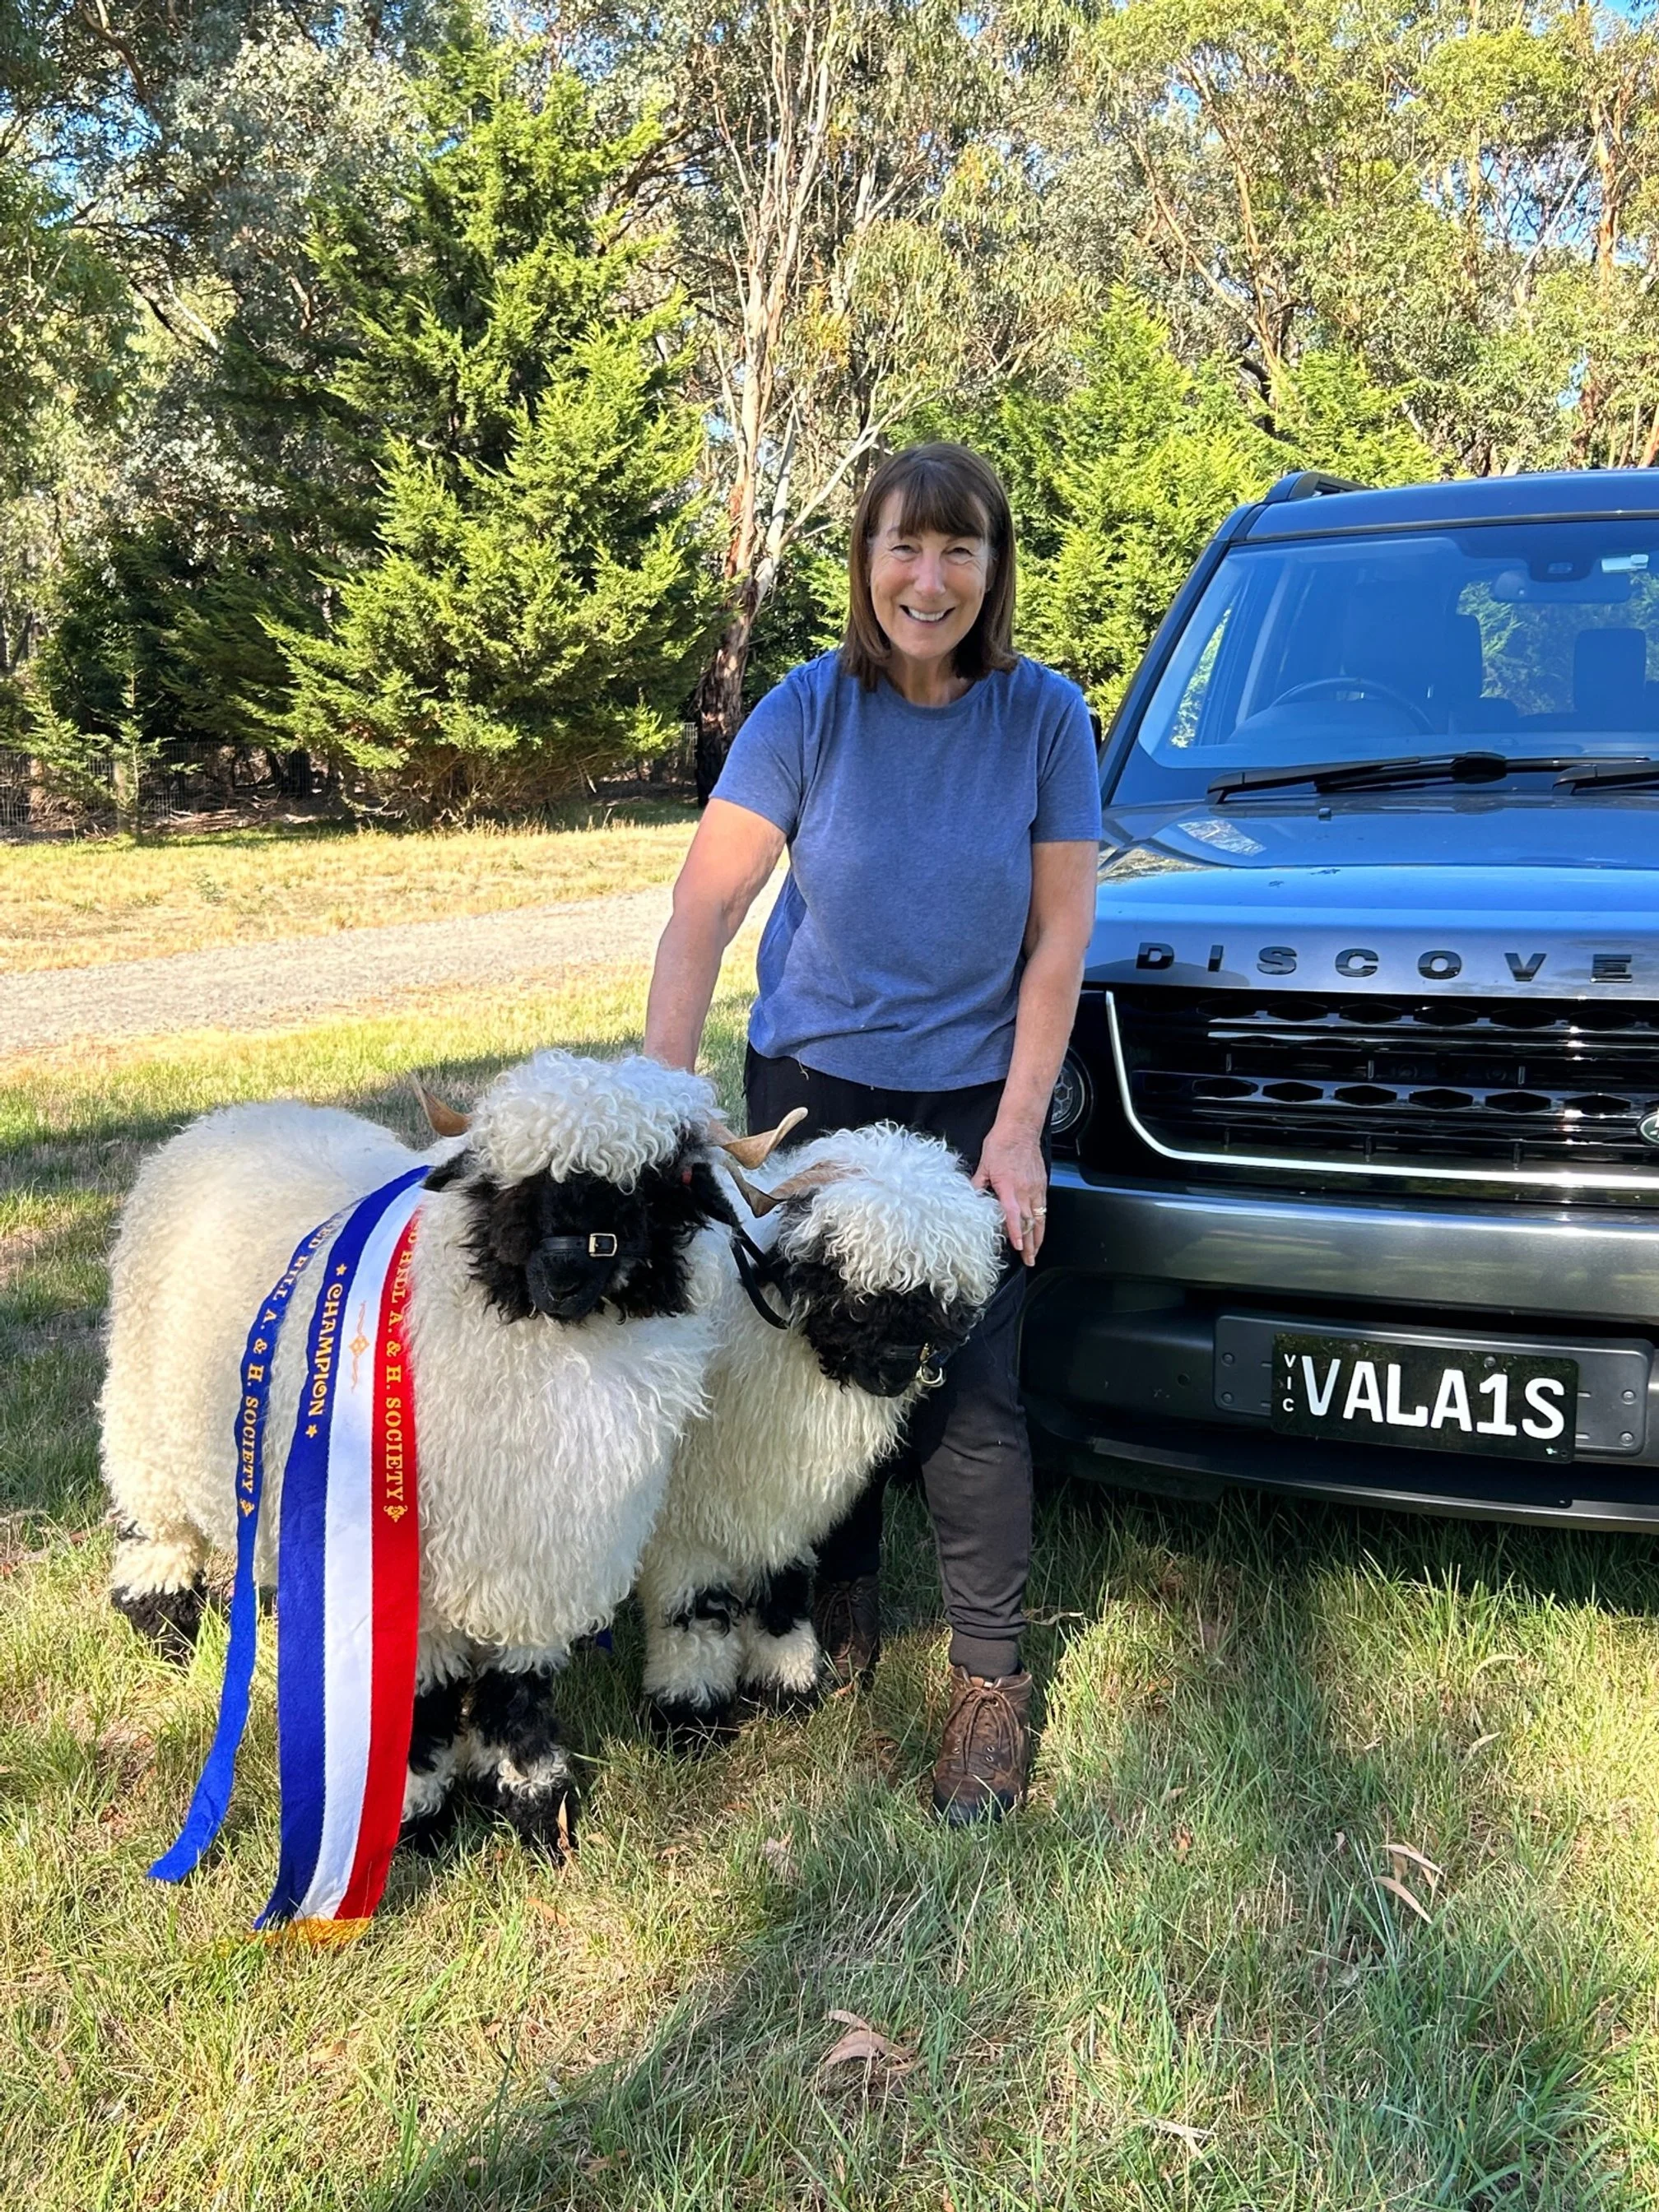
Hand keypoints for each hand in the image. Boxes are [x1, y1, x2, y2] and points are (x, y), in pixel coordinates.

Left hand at [971, 1120, 1047, 1267]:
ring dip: (1038, 1237)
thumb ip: (978, 1186)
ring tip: (1035, 1251)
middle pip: (1030, 1223)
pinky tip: (1039, 1229)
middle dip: (1030, 1244)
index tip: (1017, 1247)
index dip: (1015, 1233)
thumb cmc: (1001, 1144)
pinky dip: (1042, 1221)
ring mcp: (1036, 1187)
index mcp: (1009, 1187)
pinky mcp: (1041, 1183)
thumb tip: (969, 1199)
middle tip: (1029, 1260)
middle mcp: (1025, 1190)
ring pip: (1039, 1218)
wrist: (1020, 1128)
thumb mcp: (984, 1165)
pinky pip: (1043, 1207)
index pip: (1013, 1216)